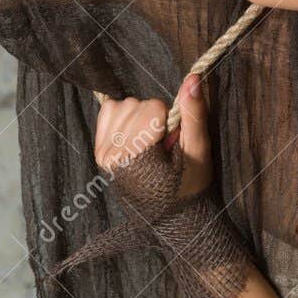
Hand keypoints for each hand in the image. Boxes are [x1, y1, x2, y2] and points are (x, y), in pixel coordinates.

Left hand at [56, 71, 250, 297]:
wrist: (174, 219)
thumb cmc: (189, 187)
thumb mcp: (198, 151)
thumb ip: (194, 114)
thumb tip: (192, 78)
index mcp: (135, 157)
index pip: (154, 106)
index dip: (171, 120)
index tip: (174, 144)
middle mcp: (111, 155)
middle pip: (136, 104)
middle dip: (154, 119)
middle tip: (164, 148)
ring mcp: (101, 154)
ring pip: (121, 105)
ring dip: (139, 117)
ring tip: (152, 146)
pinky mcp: (98, 153)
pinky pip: (107, 113)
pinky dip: (124, 118)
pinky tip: (137, 139)